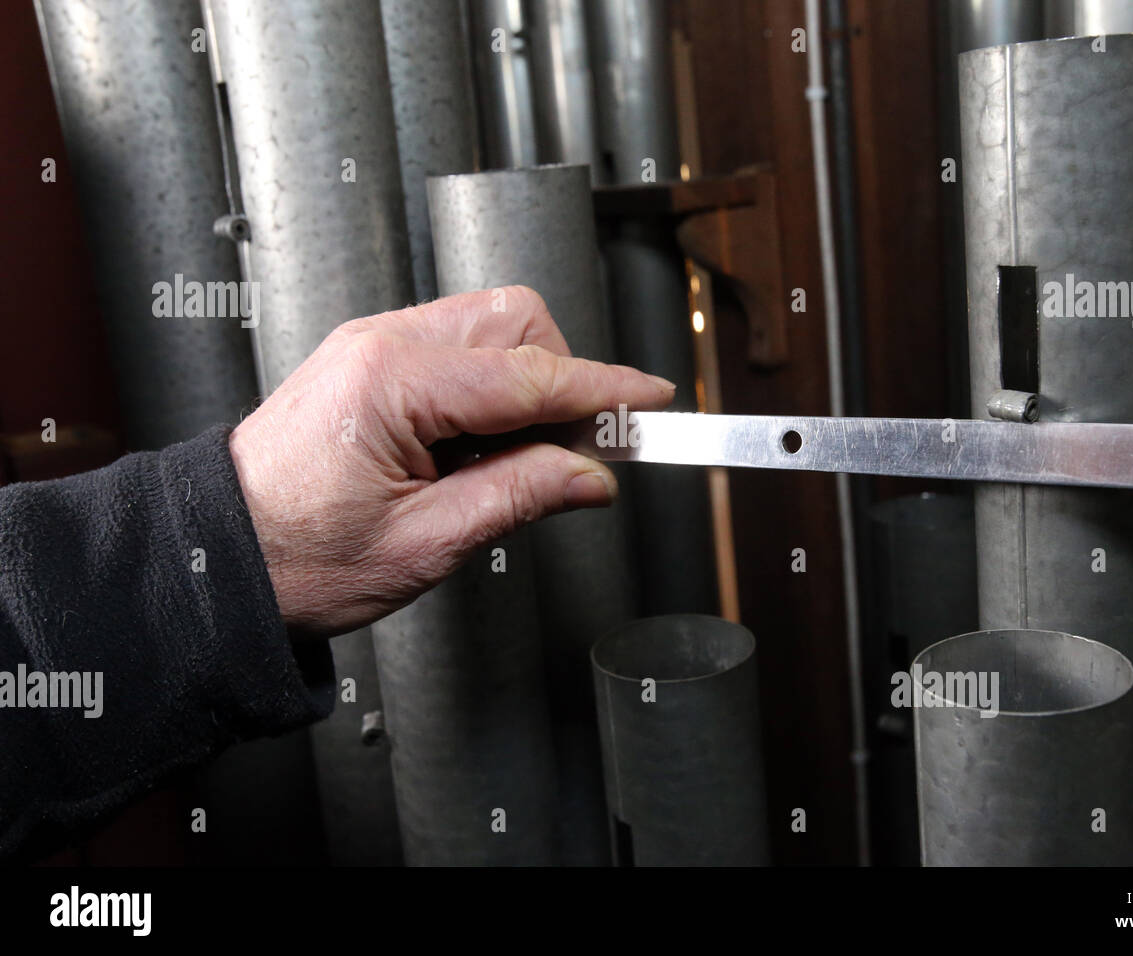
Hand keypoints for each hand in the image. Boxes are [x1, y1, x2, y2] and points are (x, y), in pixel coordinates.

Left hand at [228, 286, 674, 638]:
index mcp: (391, 383)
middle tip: (573, 454)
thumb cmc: (296, 557)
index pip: (530, 375)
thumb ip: (519, 496)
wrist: (218, 558)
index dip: (603, 391)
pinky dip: (493, 390)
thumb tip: (590, 475)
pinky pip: (460, 349)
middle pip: (517, 322)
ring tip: (518, 460)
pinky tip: (481, 447)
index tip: (652, 403)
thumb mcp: (425, 544)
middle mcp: (381, 344)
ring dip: (528, 385)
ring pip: (492, 328)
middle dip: (562, 380)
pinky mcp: (373, 360)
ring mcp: (374, 345)